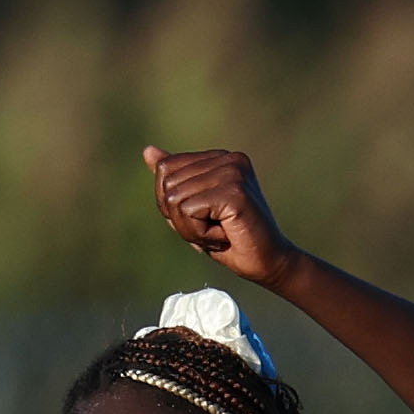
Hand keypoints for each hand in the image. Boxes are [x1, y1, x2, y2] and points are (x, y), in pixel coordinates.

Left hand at [143, 146, 299, 290]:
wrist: (266, 261)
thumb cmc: (228, 240)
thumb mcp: (192, 210)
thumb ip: (173, 182)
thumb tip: (147, 151)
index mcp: (219, 157)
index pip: (166, 169)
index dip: (171, 204)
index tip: (202, 217)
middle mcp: (228, 158)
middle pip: (168, 186)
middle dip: (181, 219)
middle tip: (212, 228)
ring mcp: (233, 172)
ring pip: (175, 201)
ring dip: (191, 229)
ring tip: (219, 232)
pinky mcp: (234, 191)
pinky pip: (188, 212)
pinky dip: (199, 233)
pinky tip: (224, 236)